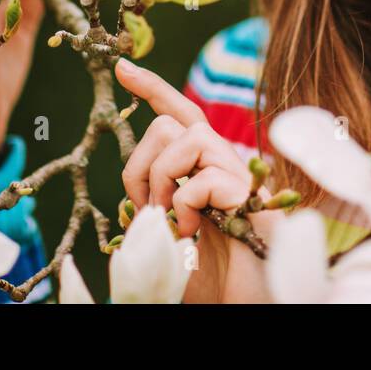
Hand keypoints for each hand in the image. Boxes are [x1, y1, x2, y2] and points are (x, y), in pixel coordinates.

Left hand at [115, 57, 278, 302]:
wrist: (244, 302)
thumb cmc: (208, 278)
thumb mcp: (166, 239)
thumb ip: (154, 210)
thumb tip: (135, 197)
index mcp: (202, 169)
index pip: (178, 115)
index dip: (152, 88)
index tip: (121, 67)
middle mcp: (222, 163)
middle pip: (168, 124)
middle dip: (139, 166)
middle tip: (147, 213)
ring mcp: (238, 175)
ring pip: (185, 139)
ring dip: (161, 185)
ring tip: (171, 225)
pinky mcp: (249, 194)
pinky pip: (200, 179)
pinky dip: (183, 209)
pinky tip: (192, 236)